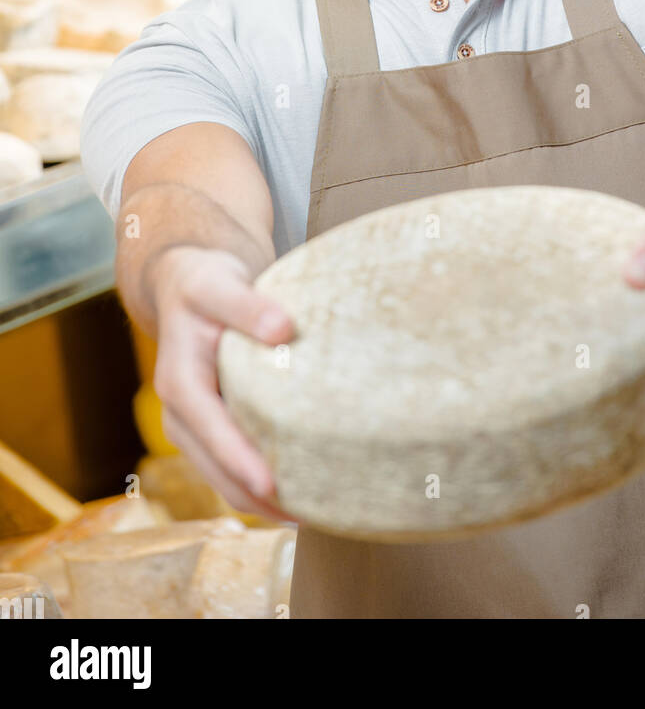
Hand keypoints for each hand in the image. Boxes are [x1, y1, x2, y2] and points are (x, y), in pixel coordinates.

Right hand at [150, 245, 298, 519]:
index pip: (210, 430)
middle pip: (216, 471)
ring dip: (260, 501)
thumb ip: (247, 305)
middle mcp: (179, 414)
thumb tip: (282, 329)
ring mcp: (193, 427)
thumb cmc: (205, 284)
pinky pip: (232, 469)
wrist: (185, 286)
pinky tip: (299, 491)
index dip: (239, 460)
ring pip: (224, 480)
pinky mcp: (210, 430)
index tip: (272, 485)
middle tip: (310, 513)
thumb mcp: (219, 284)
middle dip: (256, 498)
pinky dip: (260, 486)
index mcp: (179, 382)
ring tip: (312, 512)